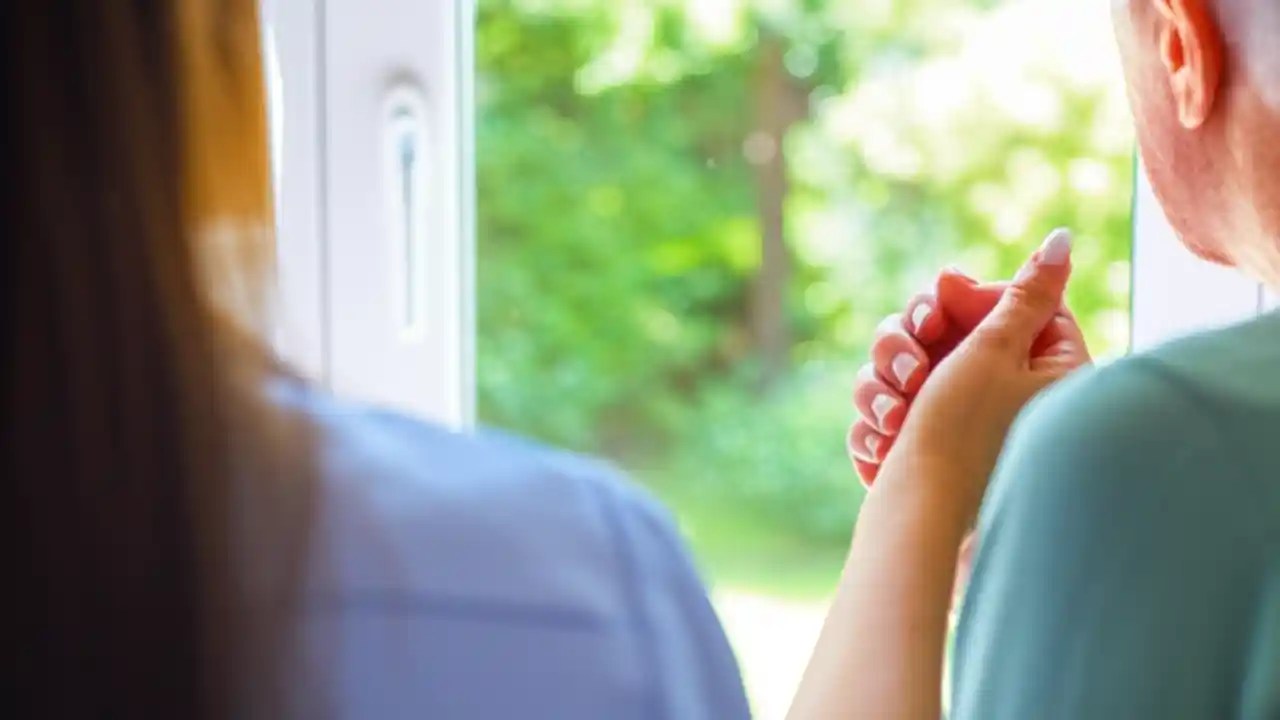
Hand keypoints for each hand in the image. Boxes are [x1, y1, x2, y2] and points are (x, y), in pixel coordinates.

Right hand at [849, 262, 1084, 486]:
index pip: (1013, 304)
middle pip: (947, 332)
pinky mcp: (917, 447)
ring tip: (894, 413)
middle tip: (912, 367)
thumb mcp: (995, 350)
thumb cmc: (964, 434)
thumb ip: (1025, 293)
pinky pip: (888, 409)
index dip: (966, 302)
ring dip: (887, 383)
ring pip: (904, 367)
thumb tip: (1063, 241)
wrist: (921, 517)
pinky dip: (882, 419)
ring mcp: (956, 424)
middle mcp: (1007, 395)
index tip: (938, 313)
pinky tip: (887, 438)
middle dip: (911, 345)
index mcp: (1049, 369)